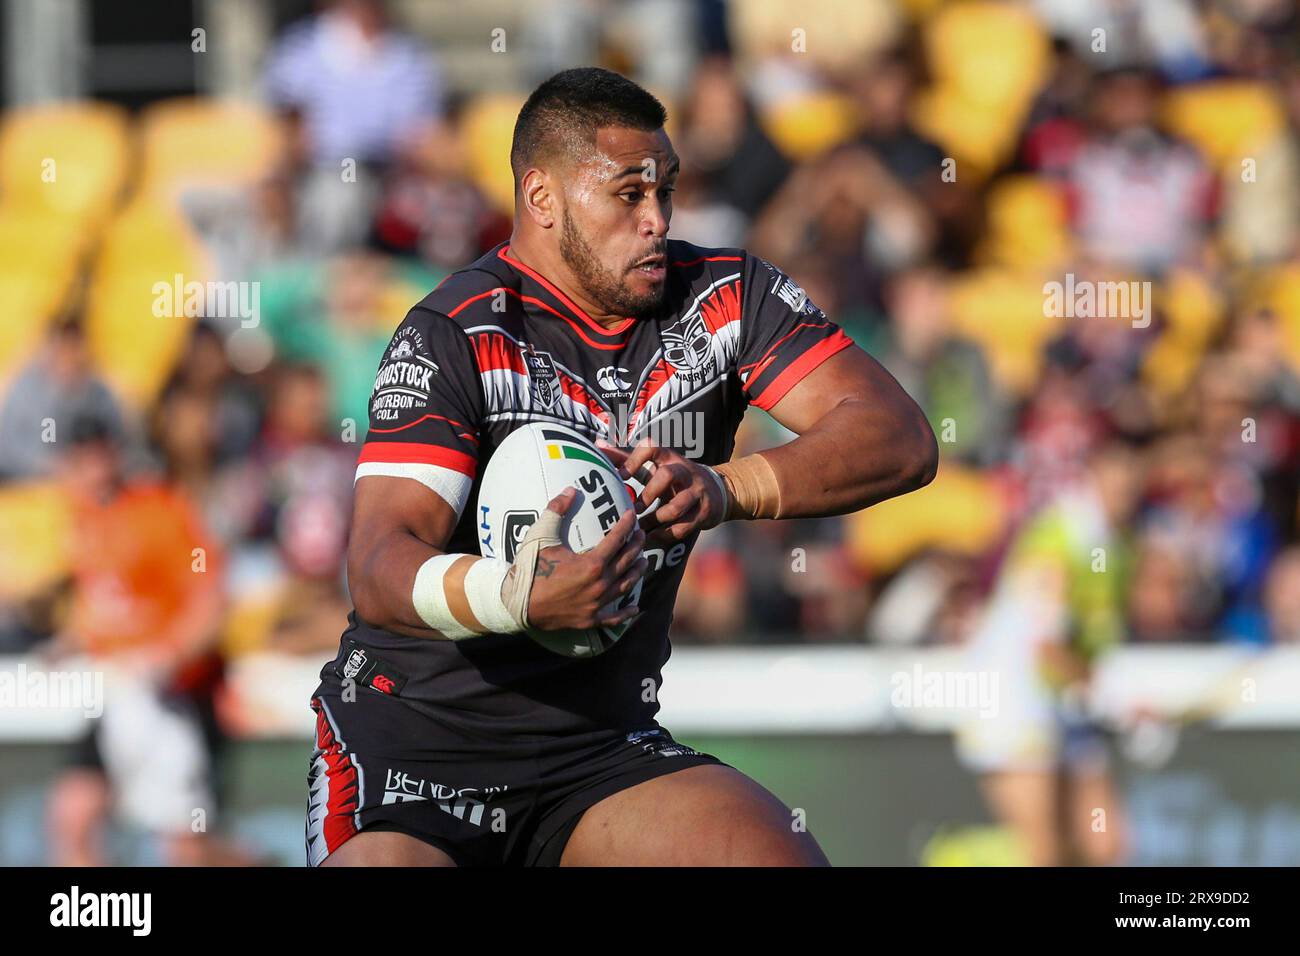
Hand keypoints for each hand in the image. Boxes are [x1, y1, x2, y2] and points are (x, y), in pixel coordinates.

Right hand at [523, 487, 647, 631]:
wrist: (517, 605)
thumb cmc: (530, 569)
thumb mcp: (541, 536)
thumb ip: (556, 510)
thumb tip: (571, 490)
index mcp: (592, 564)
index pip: (616, 539)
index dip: (626, 525)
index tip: (632, 515)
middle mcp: (599, 585)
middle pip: (626, 561)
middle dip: (636, 546)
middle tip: (641, 534)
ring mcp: (596, 604)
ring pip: (625, 586)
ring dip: (636, 572)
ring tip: (643, 561)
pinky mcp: (590, 619)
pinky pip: (613, 617)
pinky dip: (626, 613)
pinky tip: (635, 608)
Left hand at [596, 438, 727, 545]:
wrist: (719, 490)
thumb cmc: (676, 477)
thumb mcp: (657, 465)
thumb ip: (628, 458)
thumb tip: (599, 446)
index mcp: (670, 458)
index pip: (651, 449)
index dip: (634, 460)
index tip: (620, 476)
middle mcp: (685, 471)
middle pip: (668, 475)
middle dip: (649, 493)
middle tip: (635, 508)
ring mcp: (697, 492)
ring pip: (676, 506)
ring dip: (656, 519)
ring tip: (642, 526)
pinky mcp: (704, 512)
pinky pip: (683, 527)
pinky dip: (665, 534)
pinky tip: (652, 537)